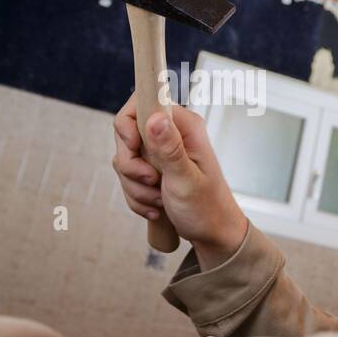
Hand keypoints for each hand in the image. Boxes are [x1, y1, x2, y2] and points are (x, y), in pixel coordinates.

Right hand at [112, 94, 248, 269]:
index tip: (133, 148)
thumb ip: (169, 149)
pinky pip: (128, 177)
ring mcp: (160, 151)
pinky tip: (156, 207)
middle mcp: (171, 133)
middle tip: (152, 182)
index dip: (128, 125)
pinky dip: (136, 196)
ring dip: (135, 186)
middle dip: (131, 166)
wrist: (213, 235)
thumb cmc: (207, 208)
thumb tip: (154, 118)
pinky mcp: (153, 168)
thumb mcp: (186, 181)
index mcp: (184, 126)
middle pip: (126, 134)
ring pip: (124, 159)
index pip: (142, 102)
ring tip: (159, 200)